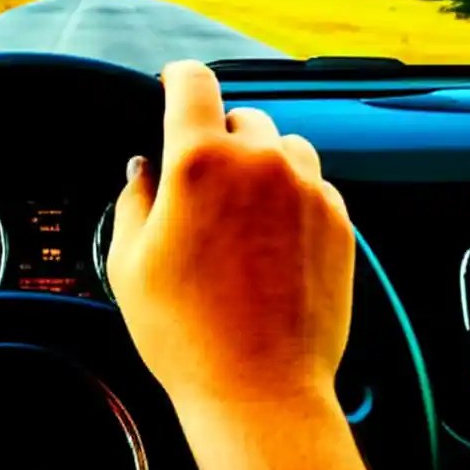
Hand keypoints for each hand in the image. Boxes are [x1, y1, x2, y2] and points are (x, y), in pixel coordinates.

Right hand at [107, 61, 354, 406]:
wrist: (260, 391)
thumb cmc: (188, 335)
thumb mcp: (129, 263)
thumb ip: (134, 199)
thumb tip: (143, 170)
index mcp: (200, 162)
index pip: (192, 81)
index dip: (177, 78)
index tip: (173, 86)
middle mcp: (261, 163)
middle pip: (239, 118)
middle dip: (217, 142)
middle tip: (199, 192)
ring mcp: (308, 190)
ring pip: (283, 148)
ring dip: (260, 166)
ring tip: (239, 219)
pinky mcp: (340, 220)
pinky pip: (313, 184)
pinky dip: (291, 198)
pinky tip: (269, 244)